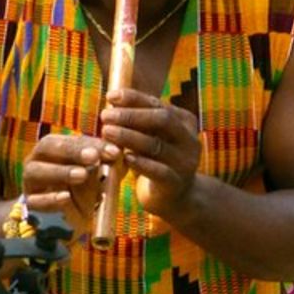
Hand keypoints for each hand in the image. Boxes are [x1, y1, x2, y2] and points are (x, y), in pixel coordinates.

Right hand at [22, 134, 119, 237]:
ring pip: (36, 171)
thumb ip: (111, 163)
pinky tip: (65, 197)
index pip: (73, 140)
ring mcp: (31, 182)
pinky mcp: (29, 204)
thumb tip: (122, 151)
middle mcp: (39, 160)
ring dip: (60, 171)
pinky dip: (50, 199)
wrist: (65, 219)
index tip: (114, 152)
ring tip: (82, 175)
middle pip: (48, 146)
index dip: (94, 144)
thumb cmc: (86, 189)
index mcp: (57, 147)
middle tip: (94, 157)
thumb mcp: (102, 175)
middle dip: (73, 151)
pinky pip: (35, 200)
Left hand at [99, 89, 200, 222]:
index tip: (110, 96)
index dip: (134, 98)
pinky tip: (125, 158)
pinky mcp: (177, 183)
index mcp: (184, 122)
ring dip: (129, 137)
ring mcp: (185, 162)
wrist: (176, 197)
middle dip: (131, 116)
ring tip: (106, 132)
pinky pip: (158, 171)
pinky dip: (141, 163)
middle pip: (162, 120)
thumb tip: (112, 99)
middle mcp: (189, 139)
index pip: (158, 104)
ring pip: (156, 145)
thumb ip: (138, 119)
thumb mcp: (151, 136)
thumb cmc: (156, 160)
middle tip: (105, 116)